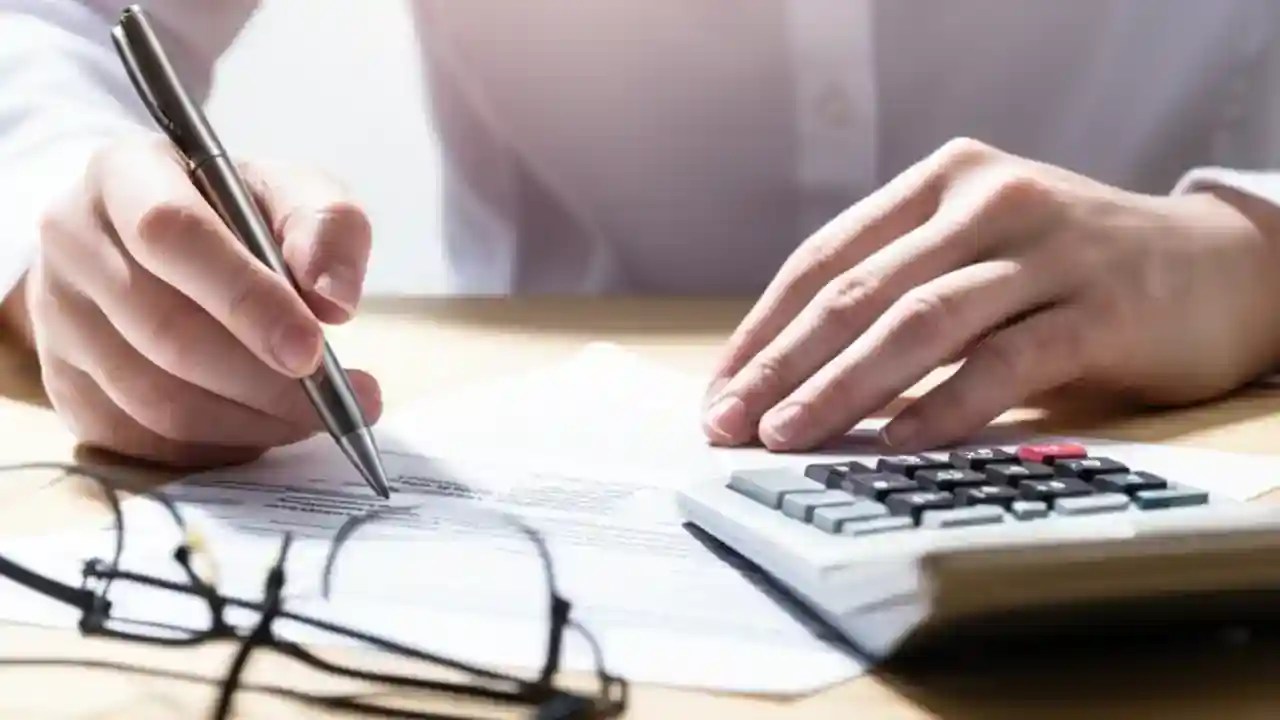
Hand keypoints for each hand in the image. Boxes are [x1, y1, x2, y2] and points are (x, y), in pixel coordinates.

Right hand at [14, 135, 379, 465]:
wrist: (157, 245)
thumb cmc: (236, 216)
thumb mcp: (292, 194)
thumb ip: (328, 227)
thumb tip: (335, 299)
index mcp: (125, 174)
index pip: (170, 234)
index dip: (246, 299)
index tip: (311, 349)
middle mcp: (74, 241)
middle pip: (166, 331)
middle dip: (264, 380)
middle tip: (337, 401)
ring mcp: (58, 319)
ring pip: (155, 398)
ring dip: (250, 420)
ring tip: (316, 414)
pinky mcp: (65, 385)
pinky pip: (145, 438)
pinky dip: (219, 443)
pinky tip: (267, 426)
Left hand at [703, 138, 1279, 451]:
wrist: (1216, 265)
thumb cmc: (1069, 271)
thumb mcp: (977, 252)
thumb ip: (900, 287)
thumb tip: (790, 373)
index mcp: (941, 182)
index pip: (826, 258)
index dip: (765, 329)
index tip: (721, 389)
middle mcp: (987, 201)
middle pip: (860, 292)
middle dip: (783, 365)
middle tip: (731, 423)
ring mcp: (1047, 250)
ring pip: (920, 323)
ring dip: (843, 387)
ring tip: (788, 436)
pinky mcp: (1101, 306)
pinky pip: (1005, 363)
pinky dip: (943, 406)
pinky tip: (896, 443)